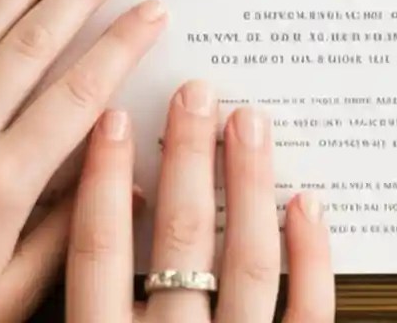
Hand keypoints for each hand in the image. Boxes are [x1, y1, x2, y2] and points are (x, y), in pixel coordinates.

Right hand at [67, 80, 333, 321]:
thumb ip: (86, 302)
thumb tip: (95, 224)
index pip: (100, 251)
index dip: (104, 180)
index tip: (112, 119)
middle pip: (180, 236)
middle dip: (188, 157)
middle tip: (195, 95)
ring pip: (248, 262)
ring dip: (249, 183)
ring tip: (249, 123)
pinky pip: (308, 310)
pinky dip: (310, 256)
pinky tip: (305, 205)